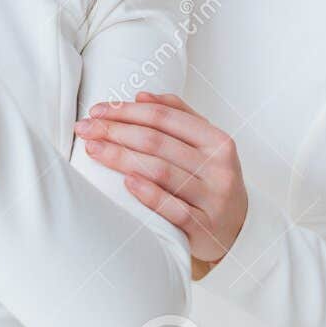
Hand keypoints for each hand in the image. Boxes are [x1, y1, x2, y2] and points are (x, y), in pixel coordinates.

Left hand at [74, 91, 247, 268]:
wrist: (241, 231)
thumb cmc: (212, 181)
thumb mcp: (205, 145)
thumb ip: (178, 116)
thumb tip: (141, 95)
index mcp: (217, 140)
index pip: (165, 116)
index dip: (127, 110)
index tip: (97, 110)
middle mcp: (218, 166)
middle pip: (157, 141)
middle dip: (115, 131)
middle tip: (85, 128)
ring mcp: (213, 198)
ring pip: (161, 171)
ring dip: (121, 158)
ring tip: (93, 149)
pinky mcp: (205, 228)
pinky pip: (174, 209)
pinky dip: (148, 194)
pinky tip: (125, 183)